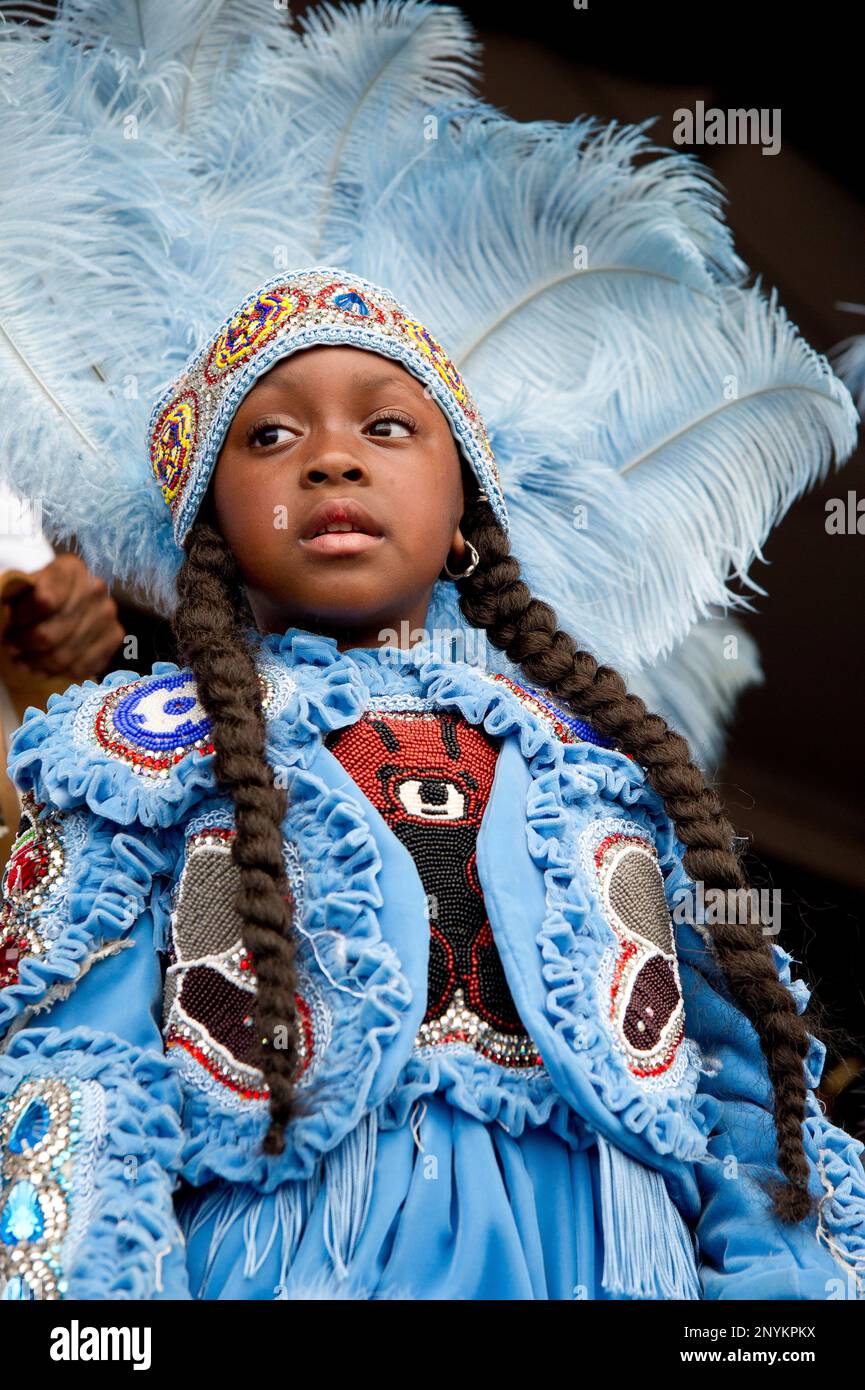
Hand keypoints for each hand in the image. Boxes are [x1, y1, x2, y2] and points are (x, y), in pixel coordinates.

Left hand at [3, 553, 123, 679]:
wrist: (68, 599)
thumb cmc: (39, 593)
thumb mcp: (23, 587)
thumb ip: (13, 597)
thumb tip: (4, 618)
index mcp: (70, 568)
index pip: (43, 602)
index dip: (20, 619)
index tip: (11, 624)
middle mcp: (95, 588)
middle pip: (50, 634)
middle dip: (26, 646)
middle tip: (13, 648)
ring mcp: (108, 614)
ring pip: (64, 655)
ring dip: (38, 664)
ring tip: (24, 662)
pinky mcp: (115, 637)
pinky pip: (82, 667)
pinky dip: (59, 673)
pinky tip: (45, 669)